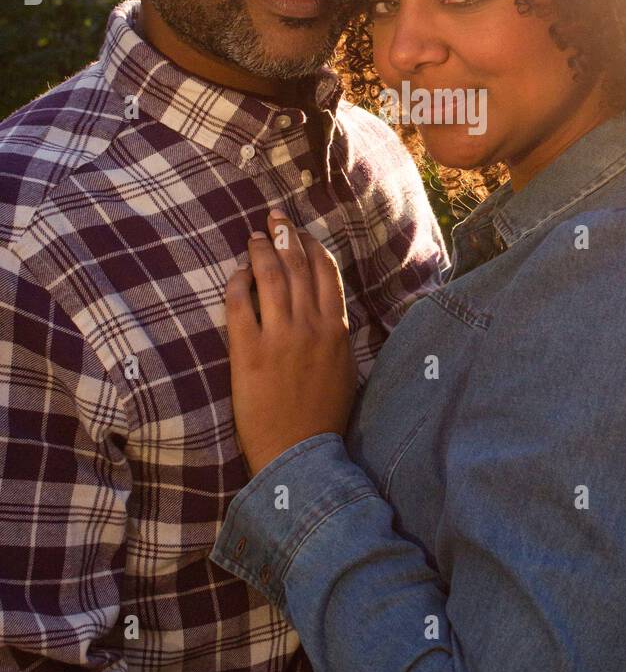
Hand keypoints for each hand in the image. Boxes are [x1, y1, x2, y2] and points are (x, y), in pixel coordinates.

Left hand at [225, 211, 357, 475]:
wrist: (300, 455)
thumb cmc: (324, 418)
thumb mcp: (345, 371)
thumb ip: (338, 336)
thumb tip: (328, 311)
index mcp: (337, 329)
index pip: (326, 272)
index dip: (312, 246)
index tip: (301, 232)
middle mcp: (312, 326)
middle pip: (298, 266)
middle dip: (286, 235)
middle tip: (274, 216)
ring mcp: (281, 337)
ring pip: (272, 277)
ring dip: (261, 250)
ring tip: (253, 236)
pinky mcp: (249, 352)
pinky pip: (241, 304)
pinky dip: (238, 283)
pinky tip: (236, 273)